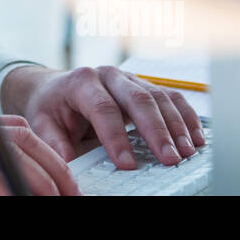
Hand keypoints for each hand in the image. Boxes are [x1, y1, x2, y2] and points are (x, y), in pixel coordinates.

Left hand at [5, 65, 205, 169]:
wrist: (56, 88)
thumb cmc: (52, 107)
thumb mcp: (43, 123)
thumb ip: (54, 142)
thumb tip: (68, 161)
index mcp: (82, 81)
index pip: (103, 108)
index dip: (116, 137)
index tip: (127, 164)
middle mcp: (109, 75)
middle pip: (138, 99)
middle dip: (156, 131)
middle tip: (168, 159)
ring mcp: (130, 79)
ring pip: (160, 97)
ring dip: (176, 126)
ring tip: (187, 152)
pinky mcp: (145, 86)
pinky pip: (172, 98)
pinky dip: (186, 118)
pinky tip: (196, 138)